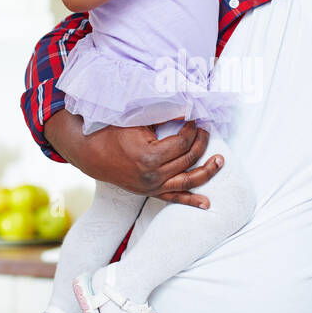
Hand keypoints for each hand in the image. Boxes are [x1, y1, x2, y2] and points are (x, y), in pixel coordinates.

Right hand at [43, 113, 223, 207]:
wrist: (91, 154)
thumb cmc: (112, 132)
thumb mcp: (135, 120)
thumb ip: (161, 116)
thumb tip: (186, 108)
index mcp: (148, 157)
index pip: (182, 143)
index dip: (191, 129)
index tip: (194, 118)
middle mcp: (152, 176)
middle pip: (188, 159)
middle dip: (201, 142)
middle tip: (205, 129)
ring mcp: (152, 187)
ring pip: (187, 181)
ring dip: (207, 172)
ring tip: (220, 161)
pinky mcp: (150, 193)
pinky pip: (174, 199)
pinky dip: (192, 201)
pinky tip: (207, 204)